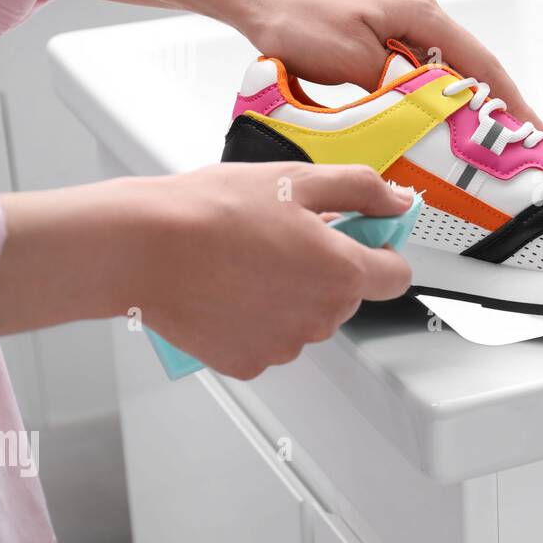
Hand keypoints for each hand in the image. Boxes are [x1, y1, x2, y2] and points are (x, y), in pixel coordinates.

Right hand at [0, 163, 413, 379]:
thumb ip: (361, 190)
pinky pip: (266, 341)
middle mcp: (321, 317)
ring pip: (304, 319)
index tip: (357, 234)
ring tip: (244, 262)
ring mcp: (285, 345)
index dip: (379, 249)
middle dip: (324, 269)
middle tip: (280, 238)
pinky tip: (226, 291)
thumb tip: (399, 202)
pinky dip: (253, 320)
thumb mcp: (297, 180)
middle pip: (345, 296)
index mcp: (342, 272)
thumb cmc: (213, 211)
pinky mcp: (249, 362)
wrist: (143, 248)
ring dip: (288, 296)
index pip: (395, 275)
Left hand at [237, 0, 542, 127]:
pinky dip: (435, 97)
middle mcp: (418, 14)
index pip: (480, 61)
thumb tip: (431, 106)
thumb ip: (396, 84)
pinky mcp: (383, 37)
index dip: (510, 97)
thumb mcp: (350, 58)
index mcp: (420, 12)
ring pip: (446, 70)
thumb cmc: (297, 15)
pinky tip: (437, 119)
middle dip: (496, 103)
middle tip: (515, 142)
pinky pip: (422, 71)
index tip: (531, 126)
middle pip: (471, 65)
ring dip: (465, 102)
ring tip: (482, 138)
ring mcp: (401, 24)